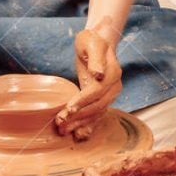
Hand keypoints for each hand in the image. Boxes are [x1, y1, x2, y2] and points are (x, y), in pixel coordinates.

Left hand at [56, 22, 122, 137]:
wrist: (98, 42)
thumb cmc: (92, 41)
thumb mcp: (91, 43)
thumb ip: (96, 59)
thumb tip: (98, 74)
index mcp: (113, 73)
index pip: (97, 91)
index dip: (82, 101)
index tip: (67, 108)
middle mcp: (115, 86)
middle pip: (97, 106)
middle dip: (78, 116)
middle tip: (60, 123)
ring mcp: (111, 94)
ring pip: (97, 113)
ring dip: (81, 124)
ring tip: (64, 130)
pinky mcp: (103, 99)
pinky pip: (97, 115)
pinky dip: (87, 125)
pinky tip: (77, 134)